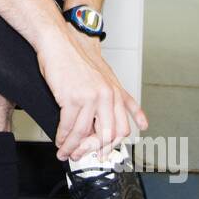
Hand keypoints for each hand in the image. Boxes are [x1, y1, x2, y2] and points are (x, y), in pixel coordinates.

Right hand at [36, 27, 144, 162]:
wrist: (59, 41)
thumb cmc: (78, 57)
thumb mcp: (107, 76)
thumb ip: (122, 99)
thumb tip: (139, 121)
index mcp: (116, 93)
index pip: (121, 129)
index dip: (110, 145)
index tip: (101, 153)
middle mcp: (107, 96)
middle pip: (105, 135)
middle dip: (92, 151)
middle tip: (81, 156)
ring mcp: (91, 98)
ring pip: (84, 134)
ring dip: (73, 148)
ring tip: (65, 152)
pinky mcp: (72, 97)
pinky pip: (68, 126)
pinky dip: (62, 138)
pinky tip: (59, 140)